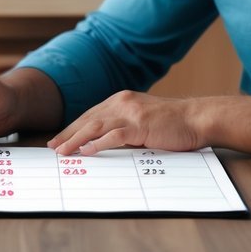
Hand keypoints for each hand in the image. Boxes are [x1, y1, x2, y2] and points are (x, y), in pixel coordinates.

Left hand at [48, 90, 202, 154]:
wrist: (197, 118)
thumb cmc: (172, 123)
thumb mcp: (142, 119)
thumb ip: (123, 126)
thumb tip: (101, 142)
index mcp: (121, 100)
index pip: (90, 115)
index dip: (73, 127)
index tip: (59, 139)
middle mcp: (122, 102)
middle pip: (88, 119)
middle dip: (68, 133)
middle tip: (53, 147)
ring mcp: (131, 113)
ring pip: (95, 126)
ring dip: (76, 139)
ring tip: (63, 151)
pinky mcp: (140, 125)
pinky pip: (114, 135)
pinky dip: (98, 143)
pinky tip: (86, 151)